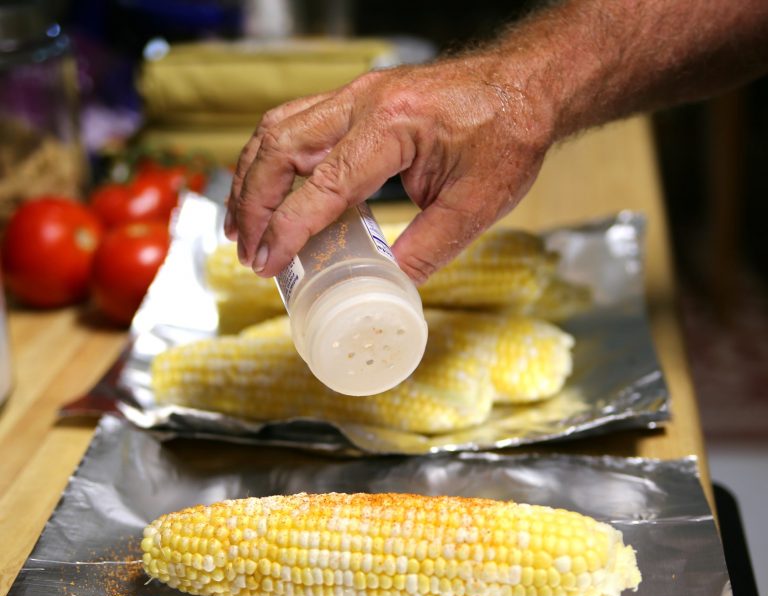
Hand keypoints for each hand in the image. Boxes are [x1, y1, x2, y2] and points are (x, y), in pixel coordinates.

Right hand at [224, 52, 555, 281]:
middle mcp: (363, 103)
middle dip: (252, 205)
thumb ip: (427, 249)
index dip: (286, 230)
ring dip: (251, 178)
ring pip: (277, 130)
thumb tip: (388, 286)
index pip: (321, 185)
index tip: (266, 264)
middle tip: (246, 251)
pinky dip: (271, 159)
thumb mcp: (474, 206)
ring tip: (239, 224)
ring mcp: (355, 95)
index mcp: (391, 127)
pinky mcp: (356, 100)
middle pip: (279, 149)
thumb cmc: (507, 135)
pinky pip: (294, 122)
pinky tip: (267, 186)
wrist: (524, 87)